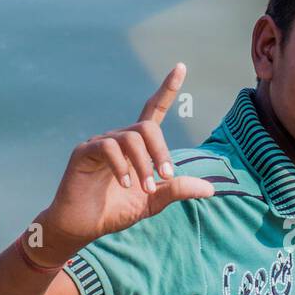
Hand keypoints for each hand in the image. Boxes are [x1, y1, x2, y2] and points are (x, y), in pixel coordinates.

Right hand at [32, 64, 213, 263]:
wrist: (83, 226)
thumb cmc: (115, 210)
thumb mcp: (153, 202)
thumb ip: (177, 191)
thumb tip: (211, 189)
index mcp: (137, 146)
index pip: (153, 110)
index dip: (167, 90)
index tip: (180, 67)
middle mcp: (119, 139)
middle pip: (147, 127)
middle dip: (161, 151)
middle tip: (165, 176)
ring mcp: (100, 143)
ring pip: (130, 138)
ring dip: (144, 163)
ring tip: (146, 188)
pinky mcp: (84, 152)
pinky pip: (108, 148)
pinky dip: (122, 166)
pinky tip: (124, 184)